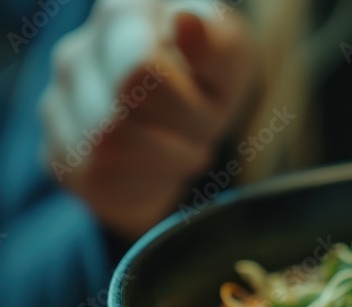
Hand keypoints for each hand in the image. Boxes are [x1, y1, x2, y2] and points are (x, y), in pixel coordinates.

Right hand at [41, 0, 252, 239]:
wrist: (183, 116)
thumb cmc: (206, 76)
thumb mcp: (229, 61)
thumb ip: (214, 45)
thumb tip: (185, 23)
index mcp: (120, 14)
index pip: (142, 71)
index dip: (185, 100)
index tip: (204, 90)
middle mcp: (74, 53)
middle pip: (123, 119)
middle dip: (180, 133)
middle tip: (199, 124)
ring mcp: (57, 103)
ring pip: (110, 153)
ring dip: (168, 159)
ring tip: (179, 142)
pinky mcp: (57, 154)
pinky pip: (103, 182)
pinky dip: (147, 181)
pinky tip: (157, 163)